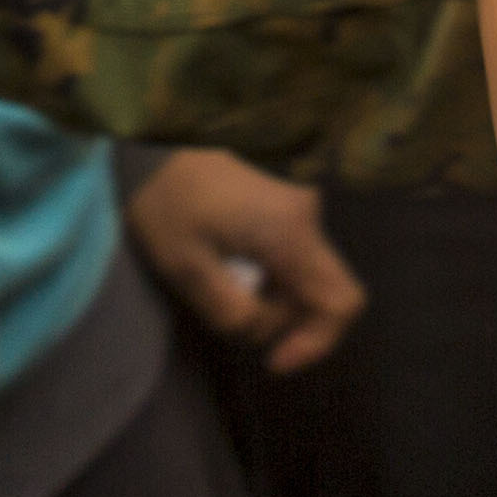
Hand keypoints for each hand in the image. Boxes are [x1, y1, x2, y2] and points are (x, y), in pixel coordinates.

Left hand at [129, 148, 365, 372]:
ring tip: (218, 278)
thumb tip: (263, 333)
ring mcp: (300, 200)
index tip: (276, 359)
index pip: (341, 303)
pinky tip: (227, 260)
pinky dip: (268, 270)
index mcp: (290, 233)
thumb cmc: (167, 199)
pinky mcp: (286, 195)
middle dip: (281, 318)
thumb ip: (232, 312)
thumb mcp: (186, 268)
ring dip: (270, 293)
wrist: (155, 136)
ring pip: (305, 272)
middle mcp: (308, 214)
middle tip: (228, 312)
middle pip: (321, 291)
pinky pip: (293, 250)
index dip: (317, 343)